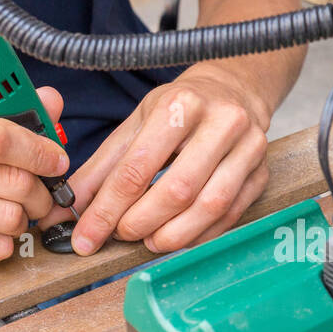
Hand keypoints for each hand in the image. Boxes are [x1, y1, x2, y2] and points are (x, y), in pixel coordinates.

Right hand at [0, 88, 69, 277]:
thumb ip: (8, 124)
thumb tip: (51, 99)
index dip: (40, 151)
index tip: (57, 162)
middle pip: (13, 182)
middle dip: (40, 195)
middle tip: (41, 201)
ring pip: (8, 218)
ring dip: (21, 223)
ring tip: (10, 219)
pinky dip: (2, 246)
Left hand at [40, 64, 270, 253]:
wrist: (236, 90)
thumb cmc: (181, 109)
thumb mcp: (136, 124)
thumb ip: (102, 168)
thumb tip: (69, 209)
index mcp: (180, 104)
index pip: (138, 167)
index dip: (108, 208)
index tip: (87, 237)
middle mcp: (221, 122)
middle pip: (176, 190)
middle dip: (142, 222)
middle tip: (123, 236)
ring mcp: (248, 148)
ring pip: (208, 206)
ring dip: (173, 234)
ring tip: (150, 241)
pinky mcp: (262, 173)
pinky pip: (231, 215)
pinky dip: (200, 235)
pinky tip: (179, 236)